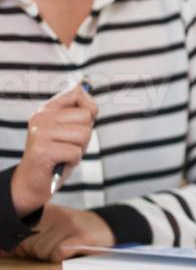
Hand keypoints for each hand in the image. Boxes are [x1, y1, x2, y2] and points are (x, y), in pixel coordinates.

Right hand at [11, 84, 97, 217]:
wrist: (34, 182)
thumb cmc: (58, 155)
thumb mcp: (72, 130)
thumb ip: (81, 109)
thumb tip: (83, 87)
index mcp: (46, 110)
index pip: (78, 95)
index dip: (87, 114)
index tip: (73, 127)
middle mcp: (40, 117)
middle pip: (86, 117)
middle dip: (84, 135)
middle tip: (68, 145)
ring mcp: (39, 133)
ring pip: (84, 134)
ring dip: (79, 148)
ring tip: (64, 154)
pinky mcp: (42, 150)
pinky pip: (76, 151)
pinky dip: (73, 160)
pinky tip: (60, 162)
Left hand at [14, 206, 114, 261]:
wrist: (107, 229)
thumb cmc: (74, 233)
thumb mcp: (50, 229)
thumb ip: (26, 239)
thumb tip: (2, 251)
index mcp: (44, 212)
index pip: (19, 232)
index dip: (23, 246)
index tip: (31, 248)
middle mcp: (55, 215)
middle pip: (29, 245)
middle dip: (38, 253)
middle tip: (55, 249)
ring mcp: (68, 224)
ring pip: (42, 251)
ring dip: (51, 257)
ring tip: (64, 250)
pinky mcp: (81, 236)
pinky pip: (59, 252)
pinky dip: (63, 257)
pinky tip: (71, 252)